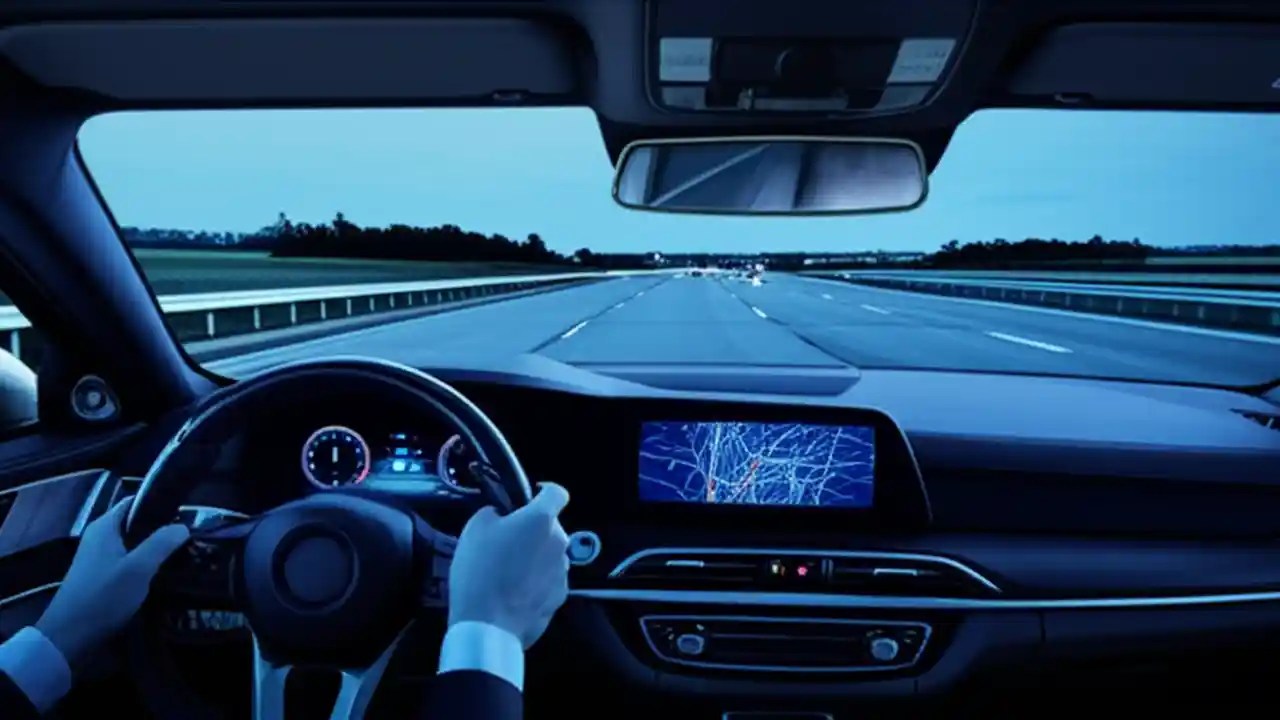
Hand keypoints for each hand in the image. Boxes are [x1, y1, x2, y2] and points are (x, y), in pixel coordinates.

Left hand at [36, 496, 189, 666]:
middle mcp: (100, 537)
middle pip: (137, 523)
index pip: (136, 501)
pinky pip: (130, 562)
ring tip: (186, 554)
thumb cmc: (103, 596)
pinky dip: (146, 565)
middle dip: (163, 529)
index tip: (188, 514)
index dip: (161, 503)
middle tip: (193, 537)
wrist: (70, 636)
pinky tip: (165, 574)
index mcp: (105, 526)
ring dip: (156, 549)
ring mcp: (99, 558)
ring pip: (135, 545)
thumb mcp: (138, 568)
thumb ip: (162, 543)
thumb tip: (184, 526)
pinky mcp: (102, 577)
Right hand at [448, 482, 569, 648]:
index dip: (543, 492)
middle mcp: (560, 543)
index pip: (557, 492)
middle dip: (533, 530)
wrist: (488, 626)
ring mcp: (563, 572)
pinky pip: (549, 580)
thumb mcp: (475, 528)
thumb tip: (503, 516)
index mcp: (542, 520)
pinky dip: (536, 582)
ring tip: (509, 572)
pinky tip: (514, 594)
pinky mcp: (560, 598)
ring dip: (536, 557)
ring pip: (551, 555)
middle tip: (507, 542)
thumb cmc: (480, 569)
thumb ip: (495, 513)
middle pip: (551, 527)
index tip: (526, 500)